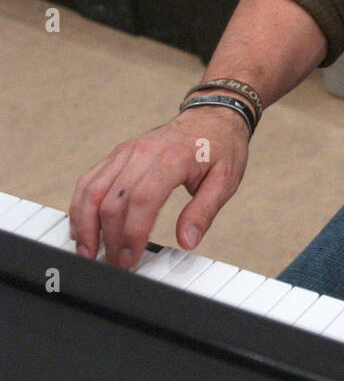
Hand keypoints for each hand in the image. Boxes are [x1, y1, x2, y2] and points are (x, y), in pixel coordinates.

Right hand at [68, 106, 250, 268]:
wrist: (211, 116)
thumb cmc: (220, 146)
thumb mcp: (225, 180)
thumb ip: (204, 212)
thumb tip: (187, 241)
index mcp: (172, 158)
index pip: (142, 199)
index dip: (132, 234)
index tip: (131, 259)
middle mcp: (143, 152)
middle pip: (113, 200)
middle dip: (110, 238)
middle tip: (115, 264)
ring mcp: (126, 152)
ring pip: (92, 190)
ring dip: (86, 225)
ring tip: (89, 253)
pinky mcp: (117, 154)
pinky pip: (89, 180)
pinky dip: (80, 206)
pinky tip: (81, 227)